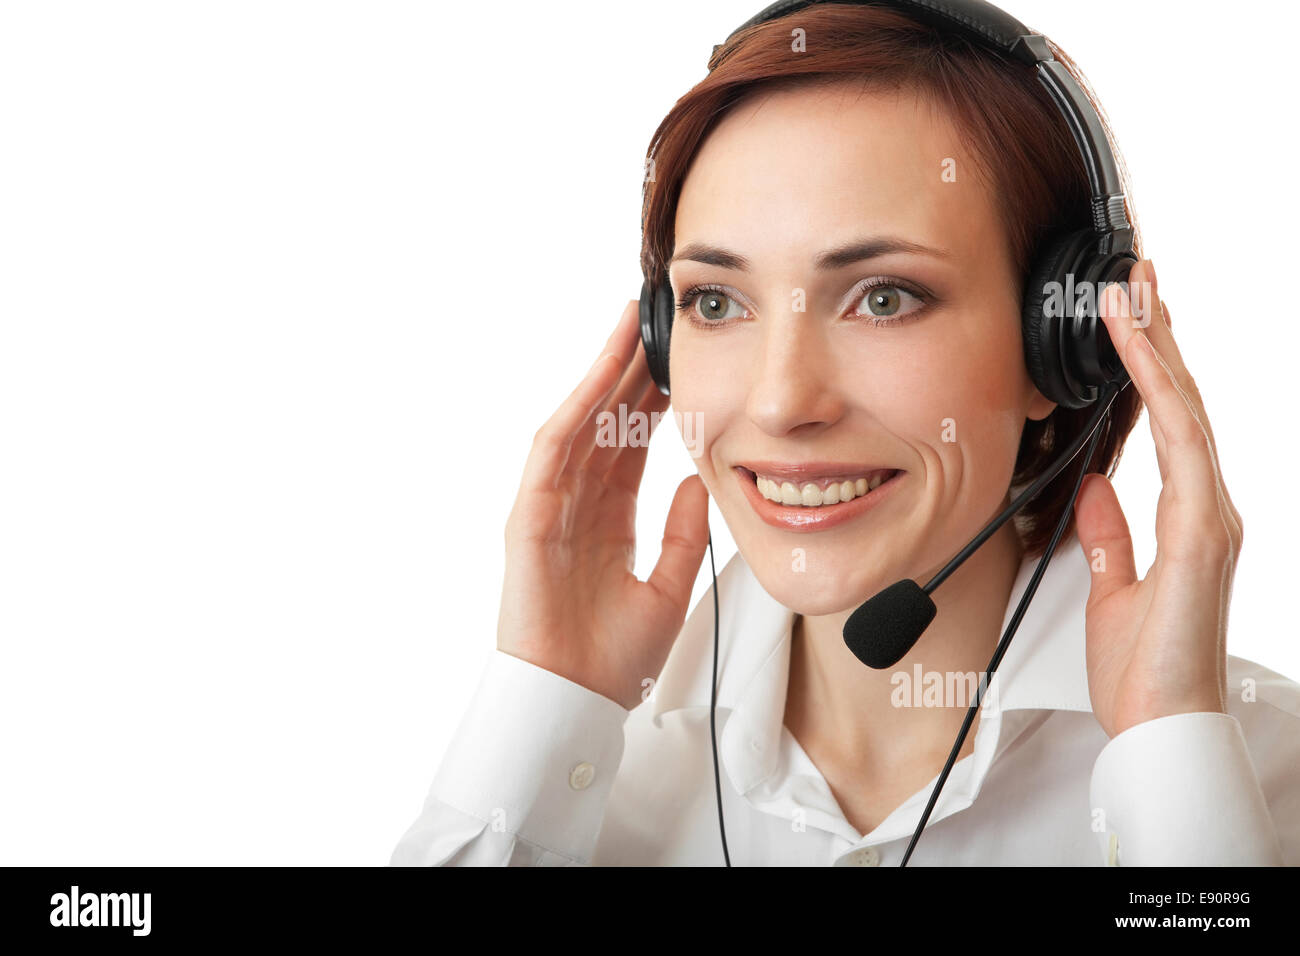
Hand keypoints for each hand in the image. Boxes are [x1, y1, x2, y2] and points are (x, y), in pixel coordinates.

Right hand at [497, 299, 709, 709]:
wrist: (577, 701)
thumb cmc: (611, 659)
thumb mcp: (668, 589)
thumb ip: (683, 534)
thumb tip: (700, 482)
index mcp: (606, 521)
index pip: (630, 446)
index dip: (653, 403)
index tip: (678, 364)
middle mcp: (576, 506)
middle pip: (605, 424)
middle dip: (631, 373)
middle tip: (660, 325)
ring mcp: (549, 508)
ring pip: (580, 423)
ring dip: (604, 375)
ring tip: (632, 327)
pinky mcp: (529, 517)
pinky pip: (554, 451)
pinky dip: (577, 409)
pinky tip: (600, 374)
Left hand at [1074, 259, 1243, 738]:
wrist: (1162, 726)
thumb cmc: (1146, 672)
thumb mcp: (1112, 589)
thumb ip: (1109, 537)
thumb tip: (1097, 489)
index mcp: (1186, 520)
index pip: (1168, 427)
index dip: (1152, 370)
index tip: (1132, 322)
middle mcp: (1206, 510)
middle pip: (1185, 406)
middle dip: (1160, 340)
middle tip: (1138, 281)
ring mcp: (1210, 520)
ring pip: (1188, 414)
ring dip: (1159, 353)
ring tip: (1135, 298)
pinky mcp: (1203, 536)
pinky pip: (1181, 452)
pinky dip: (1164, 400)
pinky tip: (1146, 361)